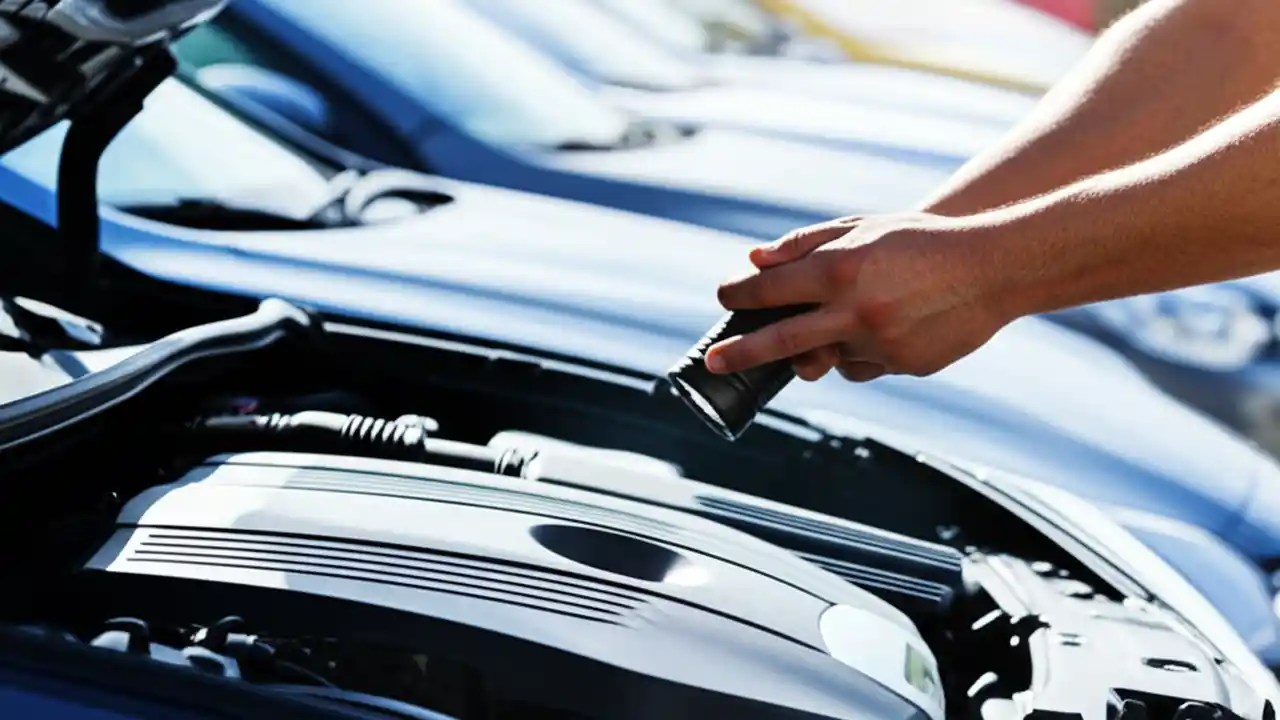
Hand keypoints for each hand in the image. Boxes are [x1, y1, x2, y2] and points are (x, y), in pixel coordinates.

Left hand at [704, 213, 1011, 382]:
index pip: (771, 289)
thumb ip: (805, 244)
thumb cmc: (920, 241)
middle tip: (712, 362)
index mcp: (840, 269)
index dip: (740, 294)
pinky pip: (863, 368)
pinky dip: (860, 353)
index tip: (723, 296)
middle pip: (780, 340)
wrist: (991, 268)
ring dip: (819, 347)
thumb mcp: (862, 227)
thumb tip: (754, 262)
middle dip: (740, 353)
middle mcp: (854, 310)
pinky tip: (883, 328)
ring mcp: (878, 343)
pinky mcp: (901, 366)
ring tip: (841, 321)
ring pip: (826, 358)